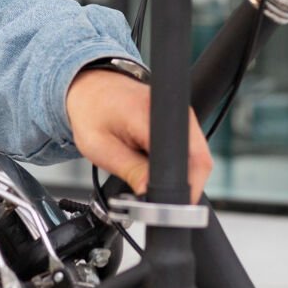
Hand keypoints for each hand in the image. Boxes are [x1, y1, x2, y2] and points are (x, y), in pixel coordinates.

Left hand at [64, 67, 213, 202]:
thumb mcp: (100, 148)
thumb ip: (130, 171)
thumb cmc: (91, 112)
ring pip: (195, 156)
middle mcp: (172, 110)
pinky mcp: (181, 119)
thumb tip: (151, 195)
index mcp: (149, 115)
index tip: (165, 200)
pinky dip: (175, 163)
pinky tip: (152, 163)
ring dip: (178, 173)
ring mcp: (181, 113)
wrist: (93, 87)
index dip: (181, 184)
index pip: (183, 156)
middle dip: (179, 184)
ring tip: (146, 174)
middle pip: (196, 158)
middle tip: (151, 194)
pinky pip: (188, 149)